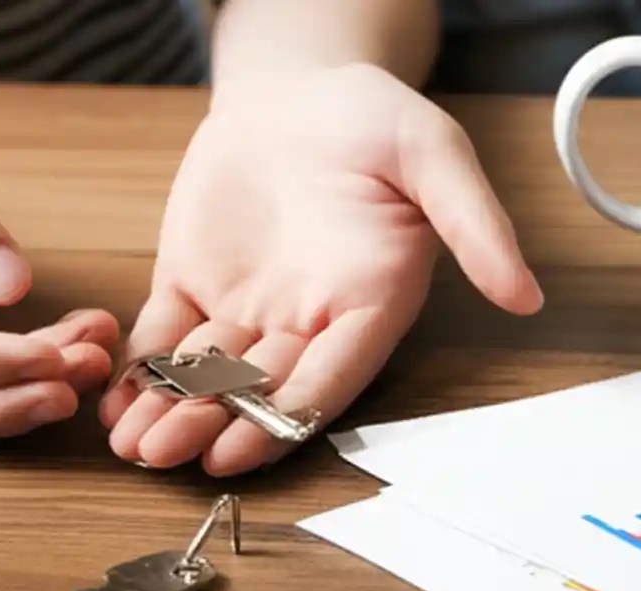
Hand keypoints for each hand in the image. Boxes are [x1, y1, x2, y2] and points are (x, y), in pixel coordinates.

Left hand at [100, 64, 542, 475]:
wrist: (301, 87)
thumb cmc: (373, 117)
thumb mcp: (434, 155)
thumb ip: (475, 224)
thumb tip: (527, 295)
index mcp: (369, 302)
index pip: (330, 375)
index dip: (286, 415)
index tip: (242, 447)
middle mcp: (309, 321)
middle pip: (262, 390)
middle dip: (215, 425)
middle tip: (168, 453)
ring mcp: (247, 309)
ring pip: (207, 377)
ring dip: (172, 412)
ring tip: (132, 443)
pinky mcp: (193, 286)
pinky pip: (163, 339)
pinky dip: (139, 371)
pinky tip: (114, 401)